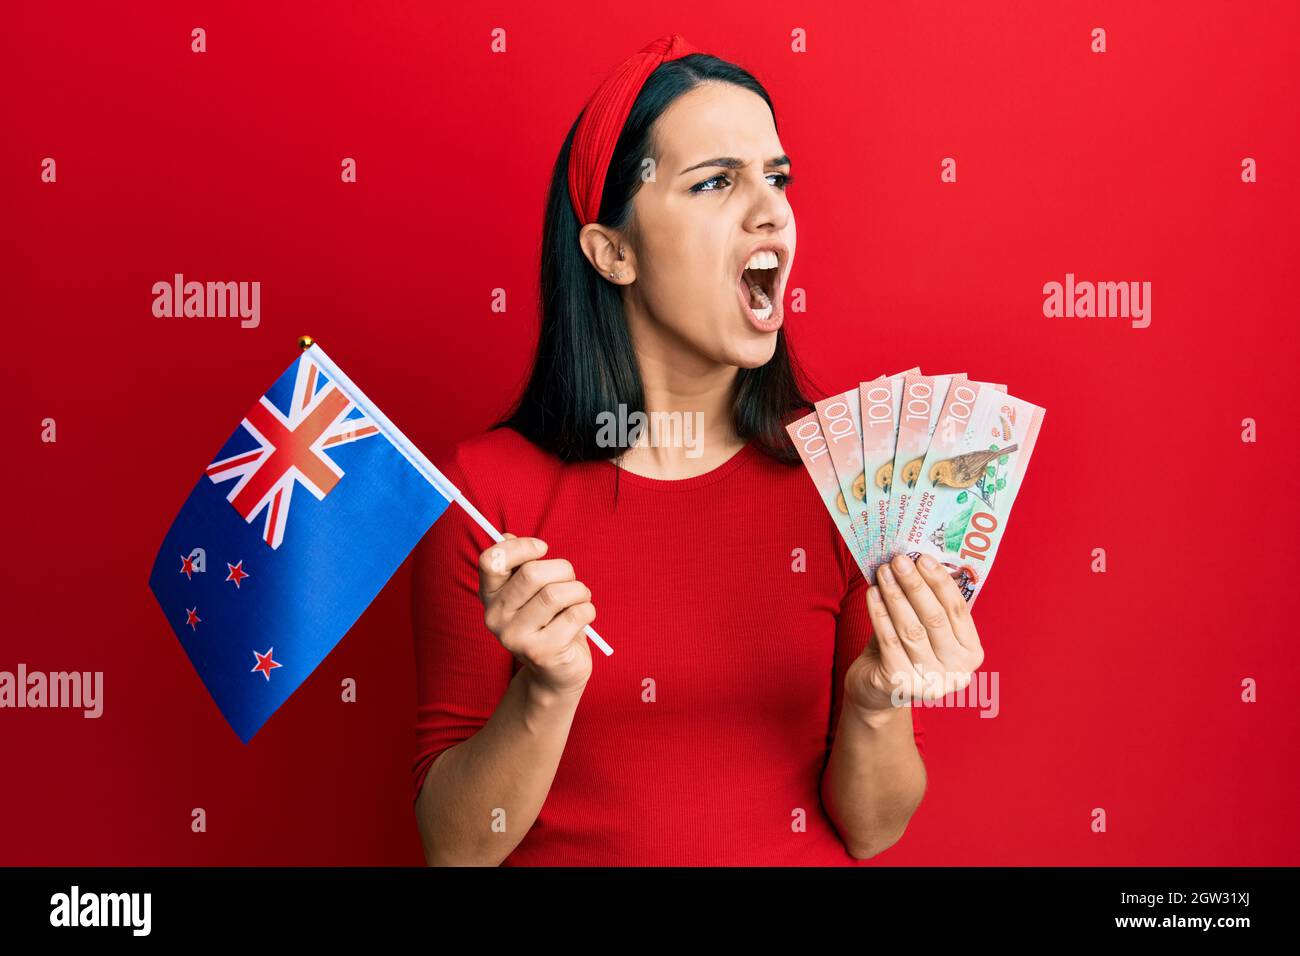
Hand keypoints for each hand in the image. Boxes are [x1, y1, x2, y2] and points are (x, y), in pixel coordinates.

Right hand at [477, 532, 594, 698]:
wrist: (555, 673)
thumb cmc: (547, 621)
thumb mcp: (530, 592)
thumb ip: (519, 564)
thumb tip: (507, 536)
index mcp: (490, 595)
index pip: (491, 560)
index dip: (522, 547)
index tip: (543, 549)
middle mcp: (495, 617)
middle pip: (533, 573)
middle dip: (564, 570)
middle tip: (571, 580)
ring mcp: (515, 638)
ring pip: (556, 594)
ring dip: (579, 591)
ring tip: (581, 599)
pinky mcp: (541, 653)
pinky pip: (575, 615)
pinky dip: (588, 610)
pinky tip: (584, 618)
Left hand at [845, 553, 983, 716]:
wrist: (876, 691)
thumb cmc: (903, 651)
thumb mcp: (922, 628)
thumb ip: (926, 603)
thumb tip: (915, 561)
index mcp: (971, 652)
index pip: (957, 610)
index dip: (940, 581)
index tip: (924, 557)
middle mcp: (958, 671)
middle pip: (935, 618)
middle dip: (915, 585)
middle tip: (899, 560)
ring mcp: (931, 682)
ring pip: (911, 629)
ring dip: (895, 596)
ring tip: (883, 573)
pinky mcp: (902, 685)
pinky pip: (889, 641)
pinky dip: (879, 614)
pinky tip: (872, 593)